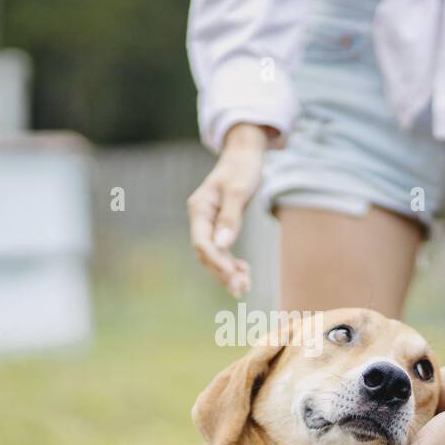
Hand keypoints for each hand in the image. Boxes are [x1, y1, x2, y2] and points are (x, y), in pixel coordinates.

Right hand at [187, 123, 269, 297]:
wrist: (244, 155)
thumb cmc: (241, 168)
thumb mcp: (238, 190)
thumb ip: (230, 218)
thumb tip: (222, 245)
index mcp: (200, 209)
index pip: (202, 242)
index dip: (216, 260)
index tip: (233, 274)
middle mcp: (201, 218)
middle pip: (206, 253)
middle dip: (222, 272)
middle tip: (241, 289)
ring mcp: (208, 223)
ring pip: (214, 255)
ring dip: (227, 272)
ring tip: (244, 287)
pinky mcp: (219, 226)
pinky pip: (221, 250)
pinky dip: (231, 263)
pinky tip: (244, 272)